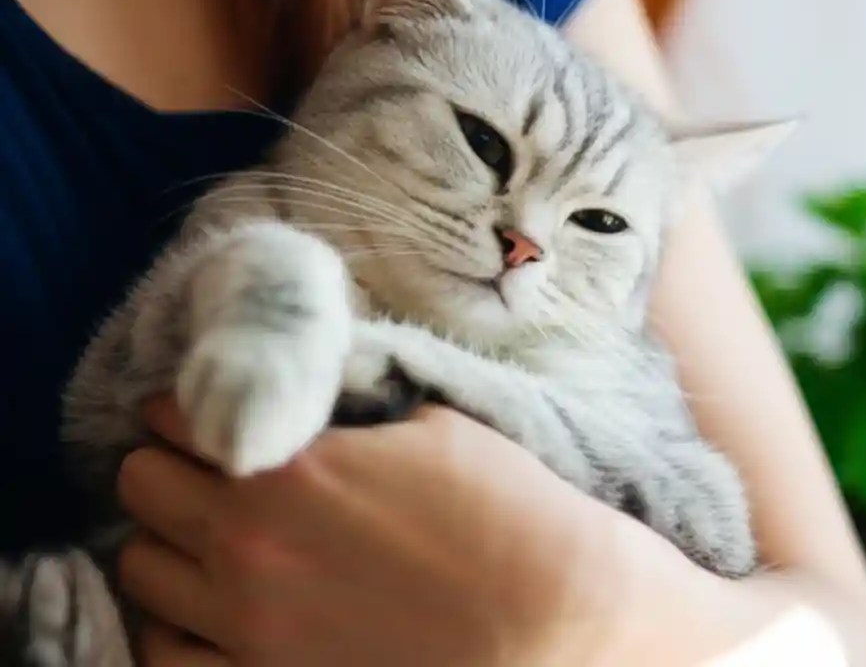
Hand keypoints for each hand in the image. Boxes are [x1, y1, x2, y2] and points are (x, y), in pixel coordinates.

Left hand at [116, 396, 649, 665]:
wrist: (553, 622)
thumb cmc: (508, 516)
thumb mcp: (434, 426)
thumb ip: (349, 412)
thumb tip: (317, 396)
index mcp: (286, 469)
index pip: (175, 415)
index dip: (194, 404)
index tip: (215, 409)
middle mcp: (246, 547)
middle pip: (139, 486)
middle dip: (173, 465)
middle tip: (214, 469)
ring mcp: (246, 628)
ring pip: (139, 568)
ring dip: (171, 542)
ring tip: (215, 538)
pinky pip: (163, 655)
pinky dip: (177, 624)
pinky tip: (215, 609)